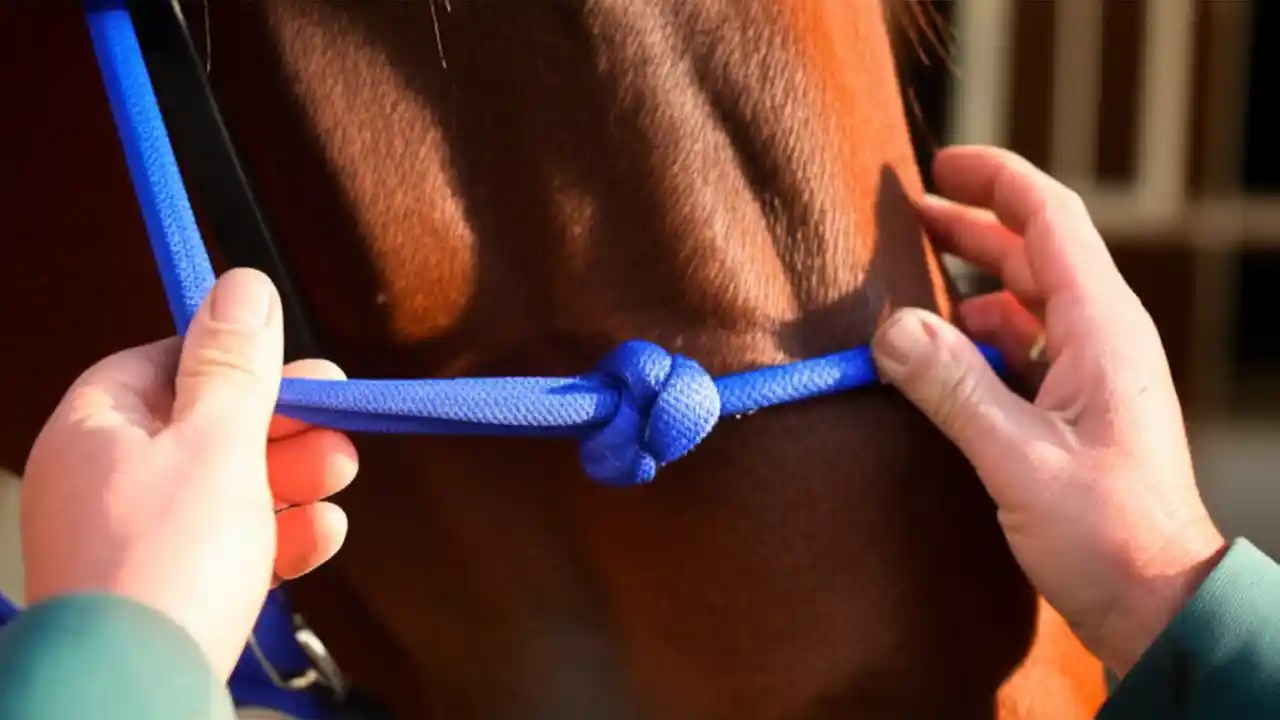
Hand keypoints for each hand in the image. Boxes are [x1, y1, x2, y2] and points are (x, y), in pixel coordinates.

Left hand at [20, 268, 357, 677]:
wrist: (136, 698)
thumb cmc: (164, 564)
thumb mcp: (215, 444)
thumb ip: (235, 367)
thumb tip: (241, 285)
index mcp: (97, 430)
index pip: (165, 363)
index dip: (236, 359)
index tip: (294, 365)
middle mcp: (107, 482)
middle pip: (207, 426)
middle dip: (283, 424)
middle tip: (338, 421)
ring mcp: (136, 541)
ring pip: (227, 487)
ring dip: (293, 477)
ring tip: (341, 474)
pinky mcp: (171, 591)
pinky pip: (231, 545)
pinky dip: (281, 535)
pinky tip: (321, 533)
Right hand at [871, 146, 1225, 675]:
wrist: (1159, 602)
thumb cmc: (1108, 536)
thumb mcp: (1019, 461)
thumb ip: (954, 389)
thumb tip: (891, 328)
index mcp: (1101, 330)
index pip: (1050, 221)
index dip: (996, 181)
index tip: (939, 163)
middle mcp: (1103, 339)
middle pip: (1033, 254)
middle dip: (971, 227)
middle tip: (906, 214)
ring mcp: (1095, 373)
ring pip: (1028, 301)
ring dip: (970, 286)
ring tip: (909, 287)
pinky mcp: (1081, 408)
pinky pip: (1027, 348)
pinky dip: (981, 338)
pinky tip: (940, 357)